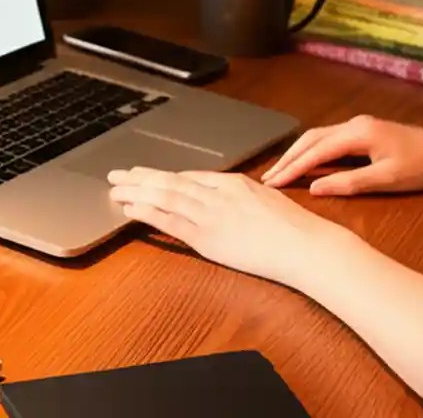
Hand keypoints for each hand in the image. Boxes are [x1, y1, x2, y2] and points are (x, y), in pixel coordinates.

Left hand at [107, 168, 348, 285]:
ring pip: (165, 197)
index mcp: (233, 182)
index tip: (143, 174)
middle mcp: (218, 194)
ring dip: (137, 192)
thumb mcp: (265, 200)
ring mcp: (211, 215)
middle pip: (171, 181)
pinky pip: (171, 222)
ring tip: (116, 189)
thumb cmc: (294, 228)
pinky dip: (149, 213)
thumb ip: (240, 197)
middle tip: (116, 174)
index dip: (162, 176)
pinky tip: (131, 209)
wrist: (307, 247)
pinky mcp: (208, 237)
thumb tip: (224, 197)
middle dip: (140, 177)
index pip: (189, 176)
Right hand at [261, 116, 422, 196]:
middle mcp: (353, 125)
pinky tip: (305, 162)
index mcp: (357, 133)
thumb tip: (314, 188)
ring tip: (280, 171)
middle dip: (287, 158)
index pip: (315, 151)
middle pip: (310, 139)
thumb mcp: (386, 179)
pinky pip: (328, 139)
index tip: (272, 183)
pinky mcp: (363, 131)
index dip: (292, 168)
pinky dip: (310, 151)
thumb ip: (348, 183)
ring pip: (317, 137)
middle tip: (267, 178)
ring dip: (297, 153)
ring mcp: (357, 126)